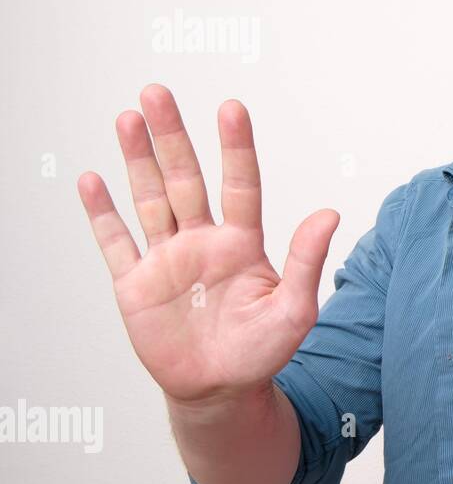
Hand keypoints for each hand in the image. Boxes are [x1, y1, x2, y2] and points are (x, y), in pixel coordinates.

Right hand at [77, 85, 339, 403]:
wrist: (221, 391)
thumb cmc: (262, 351)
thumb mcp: (295, 310)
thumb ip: (306, 261)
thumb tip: (329, 213)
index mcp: (242, 243)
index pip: (240, 184)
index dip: (235, 147)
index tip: (231, 107)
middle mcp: (203, 242)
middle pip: (185, 179)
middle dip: (171, 137)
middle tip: (157, 92)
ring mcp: (167, 259)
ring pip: (149, 199)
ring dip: (136, 160)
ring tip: (127, 118)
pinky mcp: (136, 284)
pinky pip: (116, 242)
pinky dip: (102, 214)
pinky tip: (92, 180)